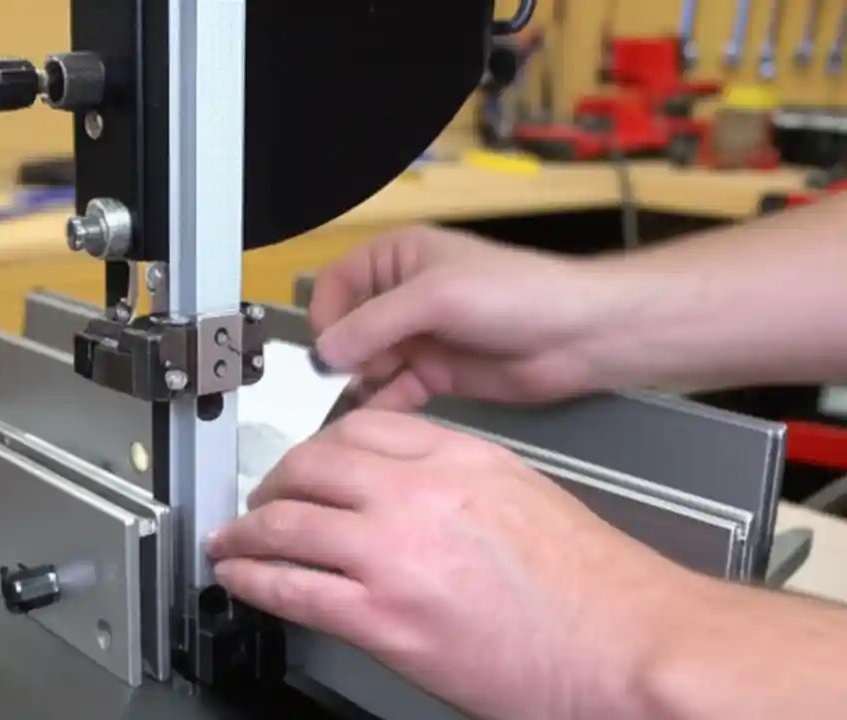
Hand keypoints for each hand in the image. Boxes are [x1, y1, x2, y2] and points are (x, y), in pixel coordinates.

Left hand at [209, 410, 707, 719]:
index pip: (358, 430)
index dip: (314, 447)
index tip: (302, 463)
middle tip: (259, 499)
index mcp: (458, 459)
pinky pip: (294, 588)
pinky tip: (240, 578)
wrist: (626, 644)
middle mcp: (419, 493)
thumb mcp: (523, 496)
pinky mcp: (385, 618)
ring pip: (289, 523)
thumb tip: (401, 488)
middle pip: (312, 466)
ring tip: (234, 540)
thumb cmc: (595, 585)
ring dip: (248, 531)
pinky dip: (254, 580)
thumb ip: (455, 480)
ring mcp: (396, 554)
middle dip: (272, 482)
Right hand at [309, 226, 633, 407]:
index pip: (335, 284)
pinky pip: (392, 392)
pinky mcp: (434, 375)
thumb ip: (375, 323)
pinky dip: (381, 405)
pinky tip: (377, 419)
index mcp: (397, 258)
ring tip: (357, 404)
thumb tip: (323, 353)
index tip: (330, 348)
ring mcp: (417, 338)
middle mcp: (401, 297)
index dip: (326, 315)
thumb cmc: (512, 295)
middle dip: (342, 355)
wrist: (579, 336)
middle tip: (347, 381)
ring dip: (357, 384)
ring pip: (366, 363)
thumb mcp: (436, 297)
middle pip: (346, 327)